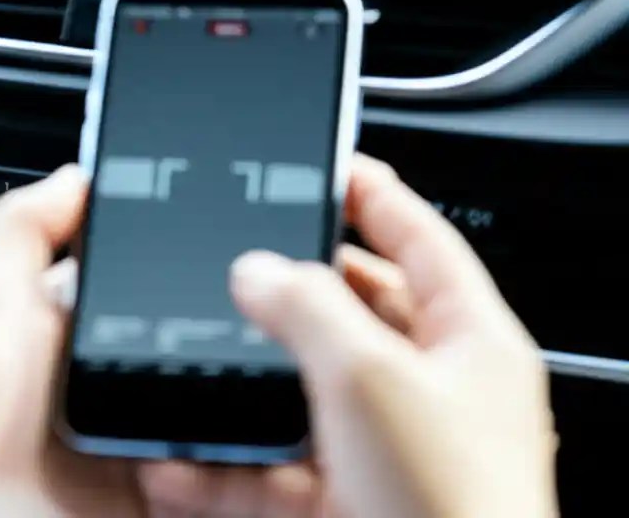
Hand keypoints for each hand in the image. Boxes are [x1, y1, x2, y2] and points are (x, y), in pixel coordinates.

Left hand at [0, 157, 554, 517]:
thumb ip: (29, 225)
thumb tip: (78, 172)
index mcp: (81, 347)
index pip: (167, 312)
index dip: (215, 300)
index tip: (267, 282)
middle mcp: (110, 405)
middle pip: (204, 377)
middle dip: (251, 363)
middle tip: (304, 346)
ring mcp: (131, 467)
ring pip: (220, 445)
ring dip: (257, 430)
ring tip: (302, 405)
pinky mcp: (145, 513)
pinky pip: (212, 502)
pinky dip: (241, 490)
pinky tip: (273, 473)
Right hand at [141, 155, 556, 517]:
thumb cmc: (452, 511)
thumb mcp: (370, 377)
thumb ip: (307, 306)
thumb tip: (258, 269)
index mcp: (470, 344)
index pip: (420, 236)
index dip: (371, 192)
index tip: (321, 161)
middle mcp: (433, 394)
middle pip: (352, 313)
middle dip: (287, 291)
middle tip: (231, 261)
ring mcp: (386, 452)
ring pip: (299, 394)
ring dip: (240, 383)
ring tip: (188, 356)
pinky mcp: (343, 505)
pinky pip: (269, 471)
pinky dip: (220, 467)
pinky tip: (175, 463)